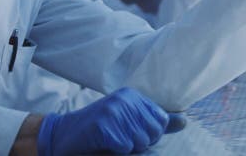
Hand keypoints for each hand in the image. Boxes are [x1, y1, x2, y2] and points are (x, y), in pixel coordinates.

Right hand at [37, 87, 173, 154]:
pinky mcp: (103, 125)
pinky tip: (103, 145)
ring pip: (140, 142)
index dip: (148, 135)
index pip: (161, 122)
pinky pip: (125, 147)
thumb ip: (154, 122)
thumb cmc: (97, 133)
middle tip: (117, 139)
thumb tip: (184, 121)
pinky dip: (115, 151)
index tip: (128, 133)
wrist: (61, 137)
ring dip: (126, 149)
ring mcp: (113, 110)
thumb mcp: (128, 125)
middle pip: (153, 133)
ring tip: (110, 142)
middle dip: (138, 143)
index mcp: (133, 96)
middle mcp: (125, 99)